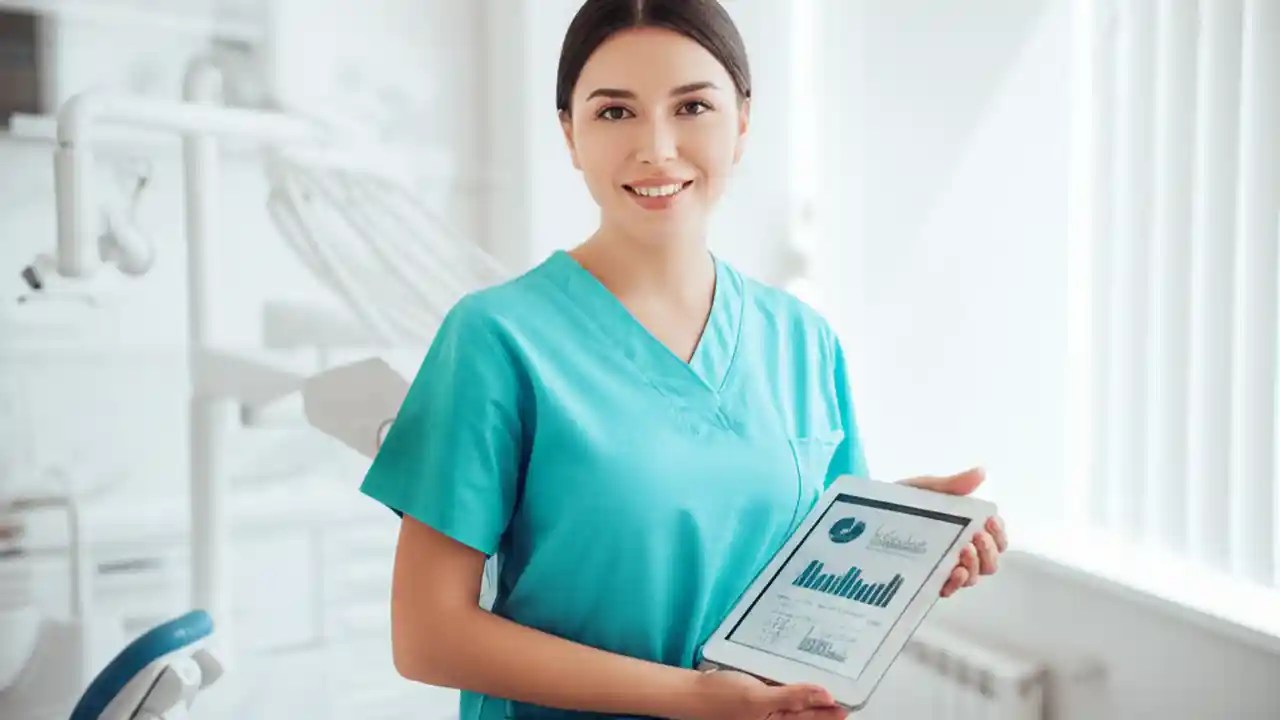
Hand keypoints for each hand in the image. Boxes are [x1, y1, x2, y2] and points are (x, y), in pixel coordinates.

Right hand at [684, 668, 849, 719]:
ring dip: (810, 700)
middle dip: (824, 708)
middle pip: (806, 716)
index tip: (850, 703)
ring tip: (829, 693)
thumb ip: (792, 697)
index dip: (832, 712)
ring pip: (795, 709)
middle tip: (847, 700)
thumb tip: (825, 696)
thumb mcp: (758, 698)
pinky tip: (800, 685)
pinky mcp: (757, 702)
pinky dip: (793, 693)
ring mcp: (765, 713)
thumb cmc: (720, 698)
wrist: (690, 694)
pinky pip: (781, 700)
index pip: (812, 719)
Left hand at [898, 467, 1008, 597]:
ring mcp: (943, 568)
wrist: (864, 516)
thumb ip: (953, 485)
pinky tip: (955, 571)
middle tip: (976, 535)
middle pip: (990, 562)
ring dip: (976, 564)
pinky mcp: (926, 581)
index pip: (995, 539)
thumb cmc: (900, 503)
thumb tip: (981, 473)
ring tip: (964, 550)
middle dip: (989, 550)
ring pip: (974, 577)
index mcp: (964, 529)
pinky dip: (957, 582)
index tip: (990, 521)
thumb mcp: (925, 490)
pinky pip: (950, 589)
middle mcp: (959, 552)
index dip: (999, 534)